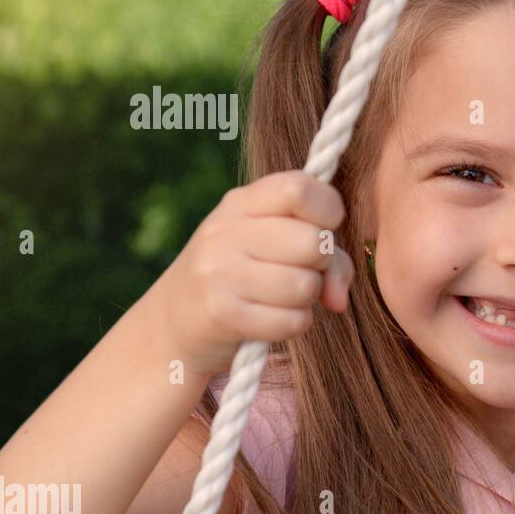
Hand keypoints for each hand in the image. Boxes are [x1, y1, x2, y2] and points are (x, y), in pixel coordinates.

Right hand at [155, 170, 355, 376]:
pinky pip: (291, 321)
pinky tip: (273, 319)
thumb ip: (329, 258)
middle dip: (320, 264)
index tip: (322, 227)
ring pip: (305, 286)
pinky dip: (294, 325)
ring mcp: (218, 271)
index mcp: (242, 202)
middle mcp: (225, 230)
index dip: (327, 210)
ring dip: (306, 299)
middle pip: (312, 242)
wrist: (175, 321)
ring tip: (283, 297)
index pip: (298, 188)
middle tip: (300, 270)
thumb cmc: (244, 275)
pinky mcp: (221, 313)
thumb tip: (339, 299)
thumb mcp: (277, 248)